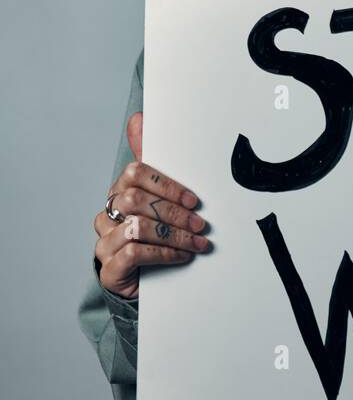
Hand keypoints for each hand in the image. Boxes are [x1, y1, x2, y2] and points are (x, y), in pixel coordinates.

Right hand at [93, 112, 210, 299]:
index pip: (135, 174)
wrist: (147, 281)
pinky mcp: (109, 269)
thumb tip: (138, 118)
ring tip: (197, 242)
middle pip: (135, 200)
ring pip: (135, 227)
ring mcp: (105, 242)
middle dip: (173, 212)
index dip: (166, 185)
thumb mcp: (160, 198)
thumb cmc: (155, 234)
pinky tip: (182, 256)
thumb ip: (155, 164)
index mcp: (119, 191)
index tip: (194, 200)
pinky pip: (132, 253)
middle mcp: (108, 214)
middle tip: (200, 223)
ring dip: (173, 235)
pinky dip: (162, 253)